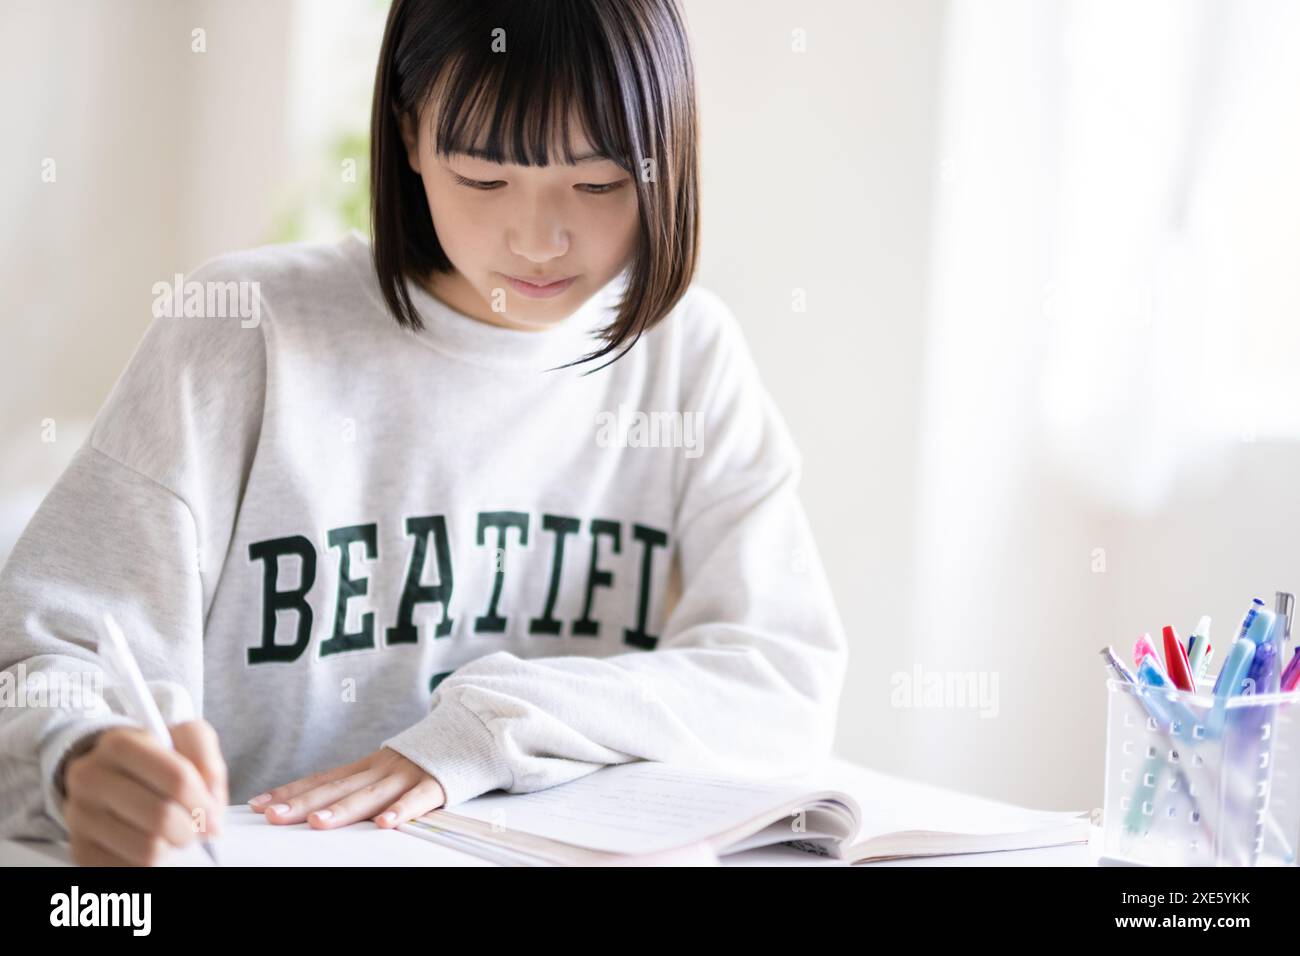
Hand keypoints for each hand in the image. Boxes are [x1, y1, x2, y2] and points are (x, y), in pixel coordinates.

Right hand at [62, 720, 227, 865]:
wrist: (110, 775)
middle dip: (190, 828)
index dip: (203, 802)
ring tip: (172, 834)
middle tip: (195, 827)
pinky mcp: (80, 849)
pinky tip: (150, 844)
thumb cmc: (154, 758)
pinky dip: (150, 862)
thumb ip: (206, 759)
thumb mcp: (184, 739)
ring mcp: (80, 815)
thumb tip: (211, 801)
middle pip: (162, 817)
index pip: (177, 778)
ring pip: (147, 849)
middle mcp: (91, 778)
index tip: (213, 814)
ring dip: (171, 846)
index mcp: (120, 744)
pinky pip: (129, 869)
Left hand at [247, 747, 445, 829]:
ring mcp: (407, 774)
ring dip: (344, 809)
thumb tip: (315, 807)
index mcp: (366, 766)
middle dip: (302, 803)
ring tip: (318, 823)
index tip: (258, 805)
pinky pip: (418, 799)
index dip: (290, 791)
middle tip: (273, 816)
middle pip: (336, 788)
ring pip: (371, 794)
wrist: (469, 734)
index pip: (321, 779)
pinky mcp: (435, 784)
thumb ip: (356, 785)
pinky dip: (402, 811)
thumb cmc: (422, 761)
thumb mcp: (384, 769)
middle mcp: (380, 768)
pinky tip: (385, 824)